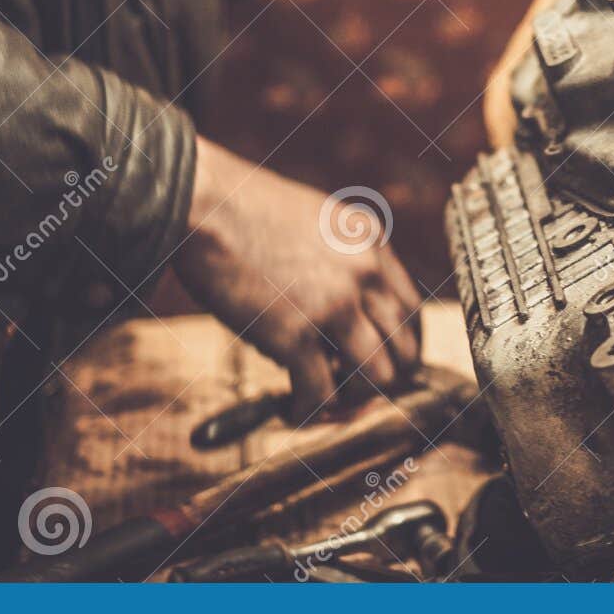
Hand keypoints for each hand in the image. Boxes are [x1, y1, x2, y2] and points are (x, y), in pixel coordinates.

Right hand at [173, 136, 422, 421]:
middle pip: (406, 349)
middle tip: (354, 387)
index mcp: (371, 244)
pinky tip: (290, 408)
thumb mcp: (316, 219)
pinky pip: (321, 393)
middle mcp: (364, 275)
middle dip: (385, 377)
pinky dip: (308, 410)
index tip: (382, 360)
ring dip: (352, 397)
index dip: (401, 344)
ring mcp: (334, 305)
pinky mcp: (294, 334)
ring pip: (377, 377)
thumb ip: (342, 258)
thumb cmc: (242, 210)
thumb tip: (345, 311)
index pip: (412, 310)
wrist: (202, 203)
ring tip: (323, 396)